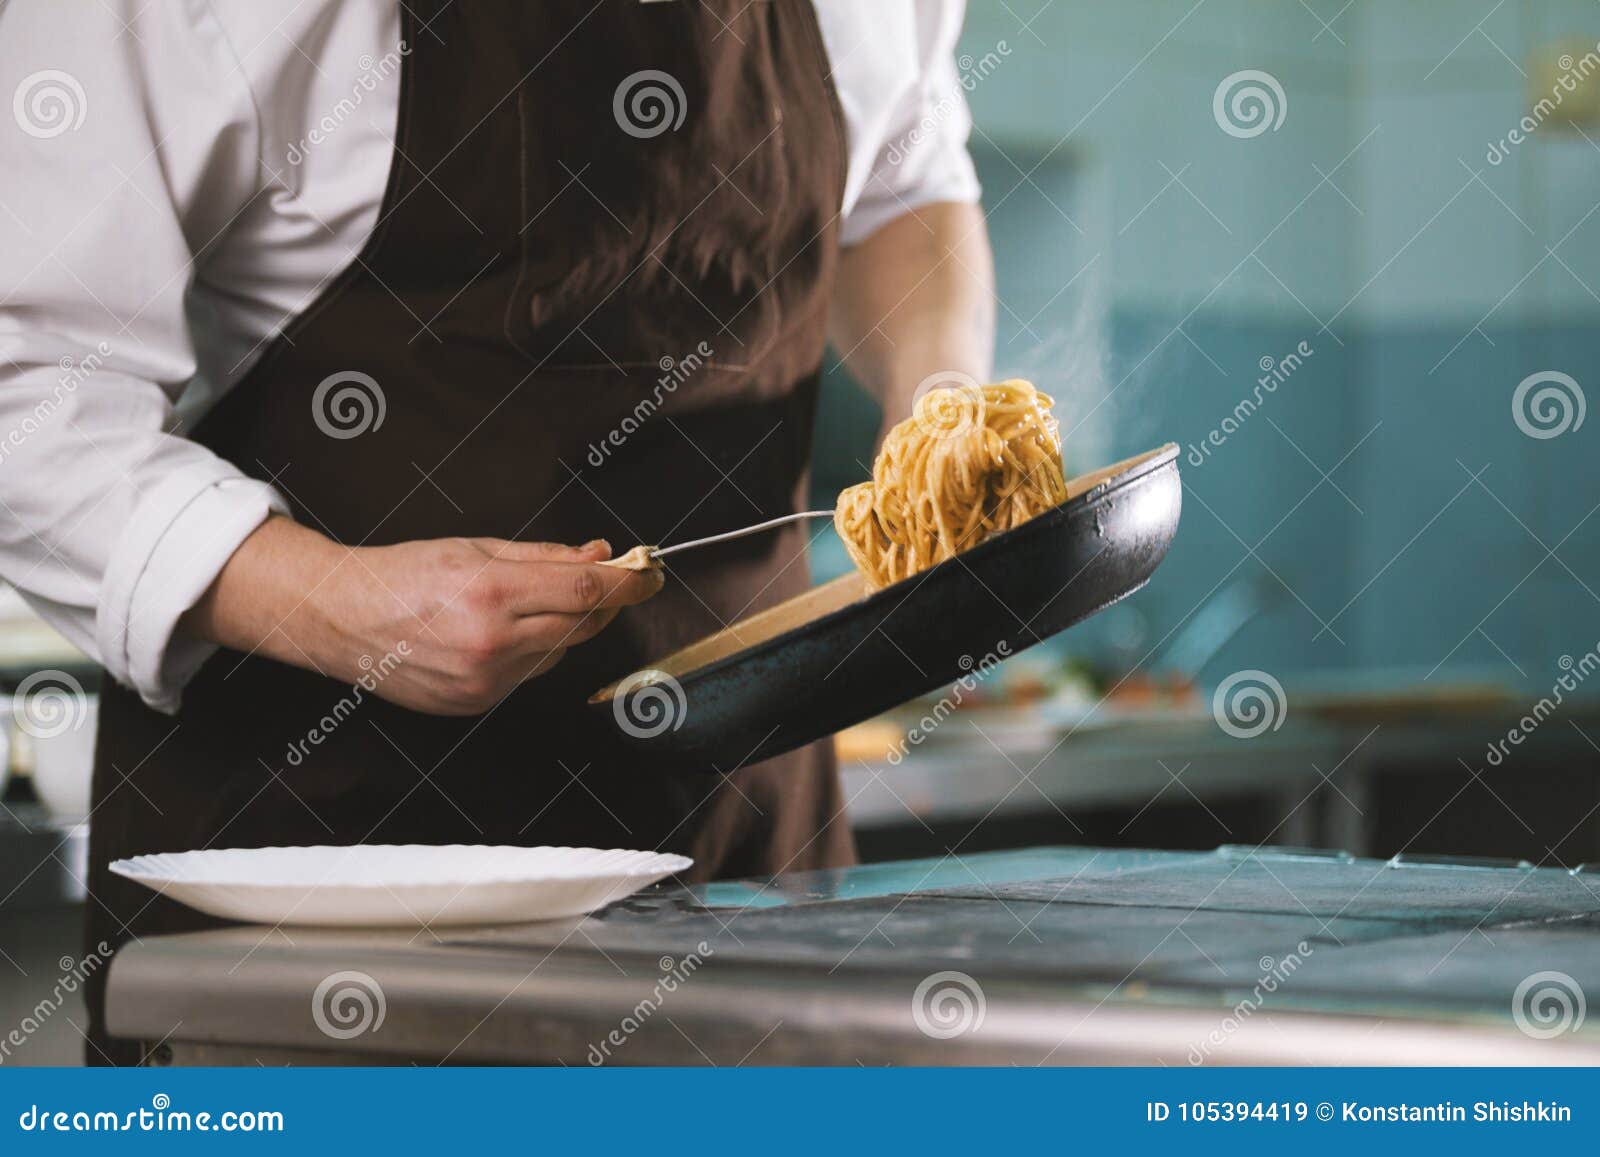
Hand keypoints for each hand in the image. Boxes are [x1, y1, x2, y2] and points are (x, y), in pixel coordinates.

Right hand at [182, 517, 663, 714]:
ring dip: (563, 626)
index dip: (628, 582)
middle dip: (604, 601)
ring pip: (559, 652)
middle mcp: (491, 642)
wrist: (342, 618)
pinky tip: (503, 633)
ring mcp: (485, 679)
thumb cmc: (402, 575)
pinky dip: (533, 652)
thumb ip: (544, 556)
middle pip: (582, 624)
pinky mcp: (478, 703)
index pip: (585, 590)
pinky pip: (530, 675)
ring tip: (528, 602)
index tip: (650, 573)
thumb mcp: (475, 547)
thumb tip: (599, 556)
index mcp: (491, 593)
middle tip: (612, 579)